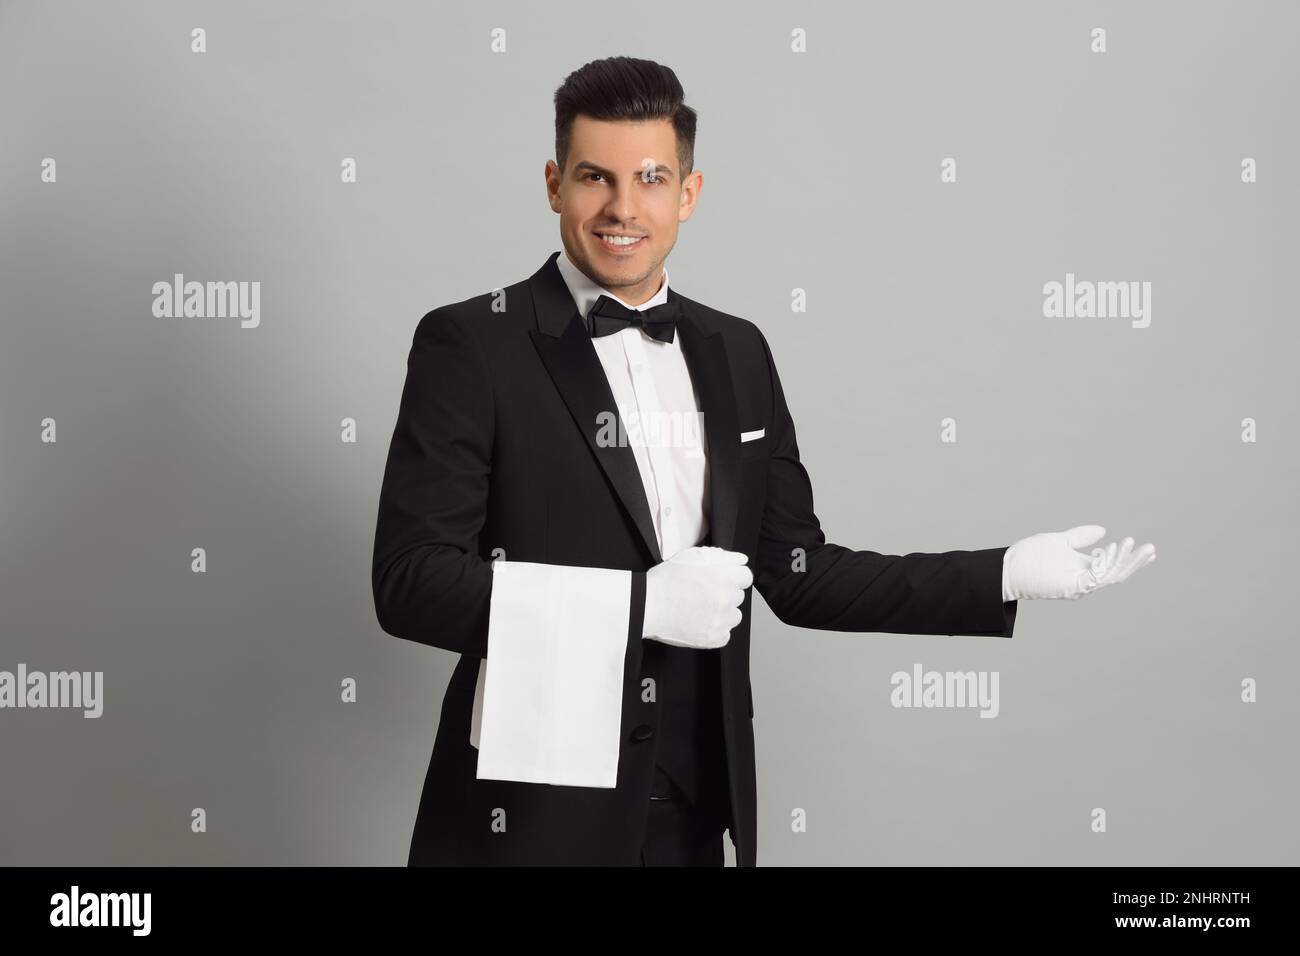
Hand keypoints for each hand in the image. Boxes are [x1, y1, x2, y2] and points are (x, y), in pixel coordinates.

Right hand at [643, 546, 752, 648]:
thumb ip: (722, 556)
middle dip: (725, 593)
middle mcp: (725, 598)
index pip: (746, 577)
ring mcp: (721, 620)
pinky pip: (725, 634)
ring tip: (700, 608)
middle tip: (703, 593)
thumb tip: (742, 560)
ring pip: (734, 616)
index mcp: (723, 576)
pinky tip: (699, 621)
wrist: (646, 606)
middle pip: (739, 596)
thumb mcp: (692, 556)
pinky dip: (715, 629)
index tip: (721, 580)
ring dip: (723, 613)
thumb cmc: (665, 580)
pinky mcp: (714, 638)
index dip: (733, 577)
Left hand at [1003, 525, 1155, 600]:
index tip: (1148, 549)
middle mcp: (1085, 579)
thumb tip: (1103, 530)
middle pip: (1117, 572)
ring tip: (1134, 544)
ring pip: (1110, 575)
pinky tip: (1113, 548)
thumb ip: (1081, 536)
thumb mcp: (1061, 541)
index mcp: (1084, 568)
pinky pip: (1096, 576)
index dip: (1131, 557)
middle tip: (1151, 549)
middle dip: (1135, 561)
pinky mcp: (1072, 587)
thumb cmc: (1030, 557)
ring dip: (1124, 561)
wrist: (1008, 567)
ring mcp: (1079, 585)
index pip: (1114, 565)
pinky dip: (1107, 563)